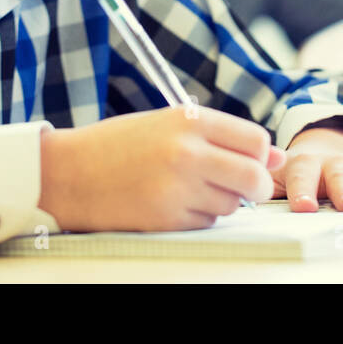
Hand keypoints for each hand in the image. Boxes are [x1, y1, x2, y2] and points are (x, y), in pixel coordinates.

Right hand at [38, 106, 285, 231]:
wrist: (67, 173)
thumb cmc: (117, 145)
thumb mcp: (167, 124)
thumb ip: (221, 136)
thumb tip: (275, 156)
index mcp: (188, 120)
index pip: (255, 139)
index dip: (261, 153)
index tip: (253, 159)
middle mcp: (186, 152)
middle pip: (254, 177)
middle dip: (257, 186)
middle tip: (245, 187)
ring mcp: (177, 187)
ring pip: (231, 205)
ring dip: (222, 202)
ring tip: (190, 188)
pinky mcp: (167, 219)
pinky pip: (206, 223)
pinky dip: (198, 217)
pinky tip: (172, 203)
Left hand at [272, 124, 342, 211]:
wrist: (321, 148)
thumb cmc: (297, 174)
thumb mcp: (278, 177)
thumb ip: (269, 187)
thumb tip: (246, 198)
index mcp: (304, 164)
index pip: (301, 174)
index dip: (301, 189)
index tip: (301, 205)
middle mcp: (334, 164)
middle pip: (340, 175)